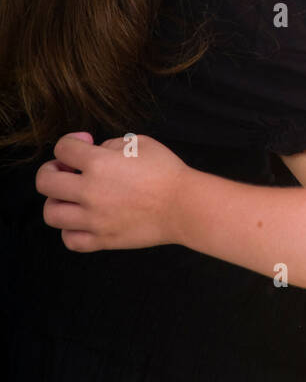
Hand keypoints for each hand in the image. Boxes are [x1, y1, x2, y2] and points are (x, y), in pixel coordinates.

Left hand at [35, 132, 190, 251]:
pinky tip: (82, 220)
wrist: (184, 206)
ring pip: (51, 213)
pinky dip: (70, 230)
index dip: (70, 141)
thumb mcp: (139, 142)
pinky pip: (70, 240)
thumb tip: (95, 152)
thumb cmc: (166, 172)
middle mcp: (89, 192)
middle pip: (45, 182)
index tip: (85, 143)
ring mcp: (94, 219)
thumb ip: (111, 145)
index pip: (62, 148)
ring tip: (71, 197)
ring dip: (56, 201)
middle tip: (66, 169)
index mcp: (98, 163)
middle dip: (51, 170)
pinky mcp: (102, 240)